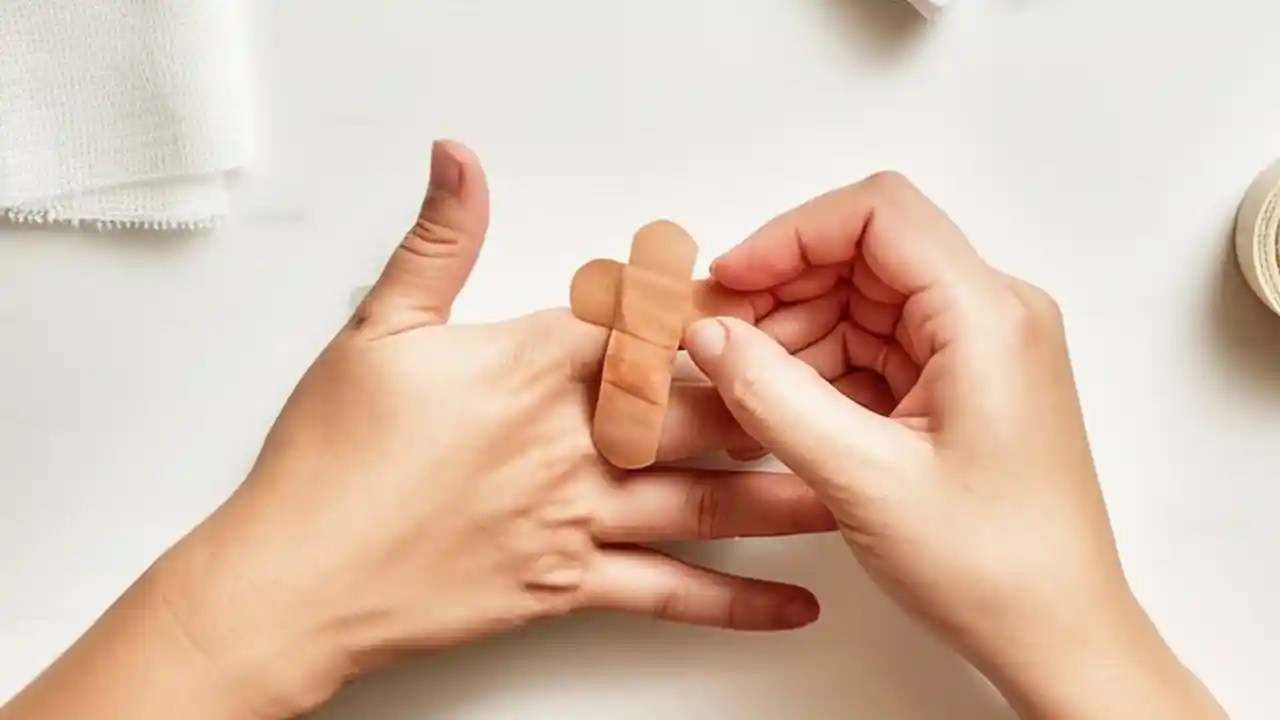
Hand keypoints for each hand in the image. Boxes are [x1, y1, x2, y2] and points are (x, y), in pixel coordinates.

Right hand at [140, 142, 835, 717]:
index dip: (714, 314)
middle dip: (774, 395)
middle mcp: (572, 444)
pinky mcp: (568, 586)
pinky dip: (736, 603)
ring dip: (787, 492)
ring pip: (706, 502)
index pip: (647, 328)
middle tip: (849, 387)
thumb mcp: (378, 330)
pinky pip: (669, 596)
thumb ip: (437, 242)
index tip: (773, 301)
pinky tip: (795, 601)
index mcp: (533, 369)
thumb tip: (459, 163)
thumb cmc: (332, 461)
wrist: (296, 580)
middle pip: (698, 409)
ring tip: (858, 486)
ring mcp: (576, 520)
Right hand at [680, 173, 1225, 718]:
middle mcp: (992, 315)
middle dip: (785, 290)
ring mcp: (980, 348)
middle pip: (866, 253)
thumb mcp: (862, 480)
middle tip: (722, 343)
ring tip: (747, 392)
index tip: (731, 281)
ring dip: (798, 334)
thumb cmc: (993, 566)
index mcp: (987, 316)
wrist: (1057, 634)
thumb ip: (773, 397)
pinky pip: (878, 346)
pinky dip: (824, 369)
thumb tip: (707, 332)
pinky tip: (786, 412)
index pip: (878, 214)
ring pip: (864, 300)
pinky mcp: (963, 383)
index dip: (790, 235)